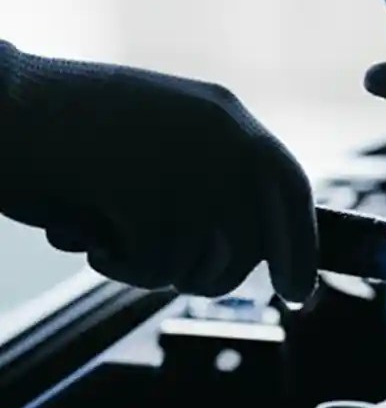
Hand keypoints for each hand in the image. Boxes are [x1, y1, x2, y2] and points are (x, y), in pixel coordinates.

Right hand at [0, 42, 316, 301]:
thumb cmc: (63, 127)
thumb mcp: (158, 136)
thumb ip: (208, 175)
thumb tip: (251, 244)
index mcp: (227, 115)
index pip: (291, 188)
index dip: (300, 246)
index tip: (298, 291)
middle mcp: (223, 137)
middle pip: (251, 244)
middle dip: (212, 275)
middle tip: (161, 269)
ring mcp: (192, 165)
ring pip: (204, 263)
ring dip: (153, 268)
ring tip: (109, 233)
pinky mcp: (153, 195)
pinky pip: (157, 267)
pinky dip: (118, 266)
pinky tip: (86, 233)